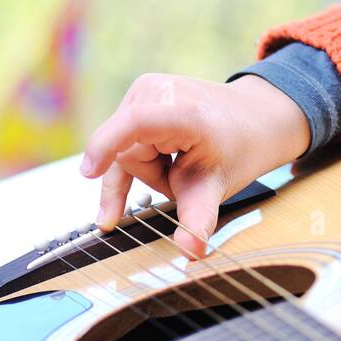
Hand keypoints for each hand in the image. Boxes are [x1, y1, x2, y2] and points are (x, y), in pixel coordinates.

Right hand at [80, 73, 310, 257]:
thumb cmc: (235, 150)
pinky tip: (142, 178)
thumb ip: (198, 219)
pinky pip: (124, 137)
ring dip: (150, 167)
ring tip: (179, 162)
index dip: (106, 147)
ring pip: (124, 148)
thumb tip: (190, 253)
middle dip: (152, 176)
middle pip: (127, 153)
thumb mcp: (217, 187)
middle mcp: (160, 91)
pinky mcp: (141, 92)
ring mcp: (147, 88)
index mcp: (184, 112)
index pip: (135, 124)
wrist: (250, 119)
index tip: (89, 173)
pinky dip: (140, 159)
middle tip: (184, 174)